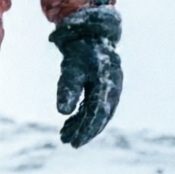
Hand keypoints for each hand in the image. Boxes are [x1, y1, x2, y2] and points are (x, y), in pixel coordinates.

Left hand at [51, 6, 122, 147]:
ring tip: (65, 135)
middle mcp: (112, 87)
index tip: (74, 142)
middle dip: (85, 131)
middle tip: (69, 143)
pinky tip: (69, 121)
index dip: (86, 130)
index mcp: (107, 85)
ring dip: (82, 124)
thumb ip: (68, 89)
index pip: (97, 114)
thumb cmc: (80, 49)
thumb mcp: (71, 68)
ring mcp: (110, 85)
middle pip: (100, 116)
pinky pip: (95, 103)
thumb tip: (62, 111)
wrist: (90, 30)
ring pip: (97, 111)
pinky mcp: (103, 83)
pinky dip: (83, 113)